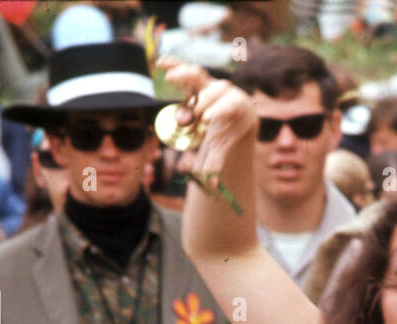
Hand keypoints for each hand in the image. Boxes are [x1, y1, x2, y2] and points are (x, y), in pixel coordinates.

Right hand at [159, 60, 256, 181]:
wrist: (236, 113)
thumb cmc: (229, 132)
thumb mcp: (222, 145)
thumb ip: (215, 162)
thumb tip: (210, 186)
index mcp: (236, 105)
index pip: (229, 104)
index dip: (218, 110)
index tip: (206, 119)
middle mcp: (224, 90)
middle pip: (213, 90)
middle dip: (202, 101)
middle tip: (191, 118)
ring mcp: (209, 82)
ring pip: (199, 75)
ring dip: (184, 74)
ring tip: (170, 79)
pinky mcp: (196, 79)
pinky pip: (184, 69)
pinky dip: (173, 64)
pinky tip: (159, 63)